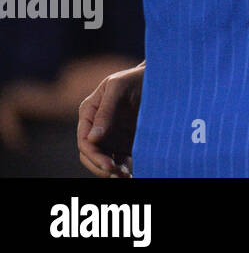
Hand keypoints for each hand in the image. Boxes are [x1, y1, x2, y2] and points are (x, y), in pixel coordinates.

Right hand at [77, 61, 143, 177]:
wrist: (160, 75)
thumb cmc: (137, 76)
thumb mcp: (119, 87)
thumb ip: (106, 110)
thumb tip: (93, 138)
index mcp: (89, 112)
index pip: (85, 141)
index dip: (95, 157)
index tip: (109, 166)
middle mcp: (97, 126)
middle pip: (92, 154)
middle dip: (103, 168)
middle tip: (120, 175)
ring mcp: (111, 134)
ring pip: (106, 160)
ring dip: (113, 172)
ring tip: (128, 178)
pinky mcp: (126, 140)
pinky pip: (121, 159)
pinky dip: (125, 168)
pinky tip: (135, 173)